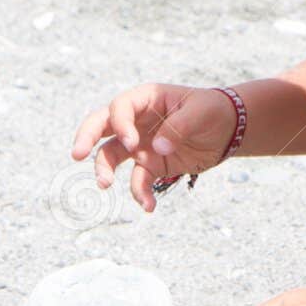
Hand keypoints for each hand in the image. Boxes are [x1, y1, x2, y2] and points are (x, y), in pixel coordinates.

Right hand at [70, 83, 237, 212]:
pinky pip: (137, 180)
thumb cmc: (213, 110)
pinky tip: (149, 205)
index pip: (121, 107)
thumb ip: (179, 127)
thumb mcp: (201, 112)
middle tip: (76, 155)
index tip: (131, 142)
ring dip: (105, 170)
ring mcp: (140, 144)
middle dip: (86, 138)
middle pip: (101, 126)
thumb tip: (157, 148)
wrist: (228, 129)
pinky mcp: (150, 165)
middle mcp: (136, 121)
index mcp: (146, 99)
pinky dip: (140, 193)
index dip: (120, 124)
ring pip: (111, 156)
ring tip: (104, 185)